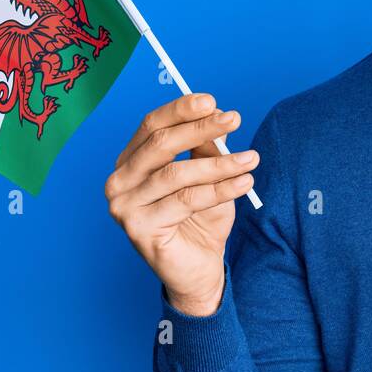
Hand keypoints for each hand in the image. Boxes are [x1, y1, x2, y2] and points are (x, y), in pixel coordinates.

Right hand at [105, 93, 259, 315]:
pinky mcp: (139, 229)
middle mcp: (120, 181)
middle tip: (235, 119)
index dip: (181, 110)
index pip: (151, 126)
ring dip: (220, 163)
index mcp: (130, 162)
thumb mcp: (209, 176)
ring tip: (252, 159)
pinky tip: (245, 182)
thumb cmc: (201, 220)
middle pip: (160, 144)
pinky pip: (186, 200)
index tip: (212, 101)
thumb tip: (216, 115)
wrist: (199, 270)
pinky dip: (220, 189)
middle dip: (201, 128)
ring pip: (176, 173)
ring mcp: (124, 206)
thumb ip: (206, 149)